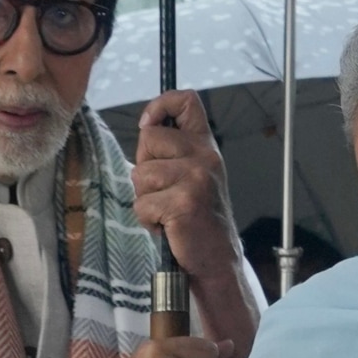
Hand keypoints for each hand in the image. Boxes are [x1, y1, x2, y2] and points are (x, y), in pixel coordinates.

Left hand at [133, 90, 241, 282]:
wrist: (217, 257)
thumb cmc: (198, 218)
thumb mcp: (193, 174)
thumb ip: (173, 151)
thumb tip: (145, 127)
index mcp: (206, 145)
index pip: (185, 101)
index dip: (160, 104)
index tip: (149, 124)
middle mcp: (205, 156)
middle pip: (148, 138)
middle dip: (144, 167)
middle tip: (163, 191)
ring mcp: (196, 178)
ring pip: (140, 174)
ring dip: (145, 198)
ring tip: (166, 211)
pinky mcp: (184, 202)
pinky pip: (142, 203)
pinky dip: (147, 220)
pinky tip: (167, 226)